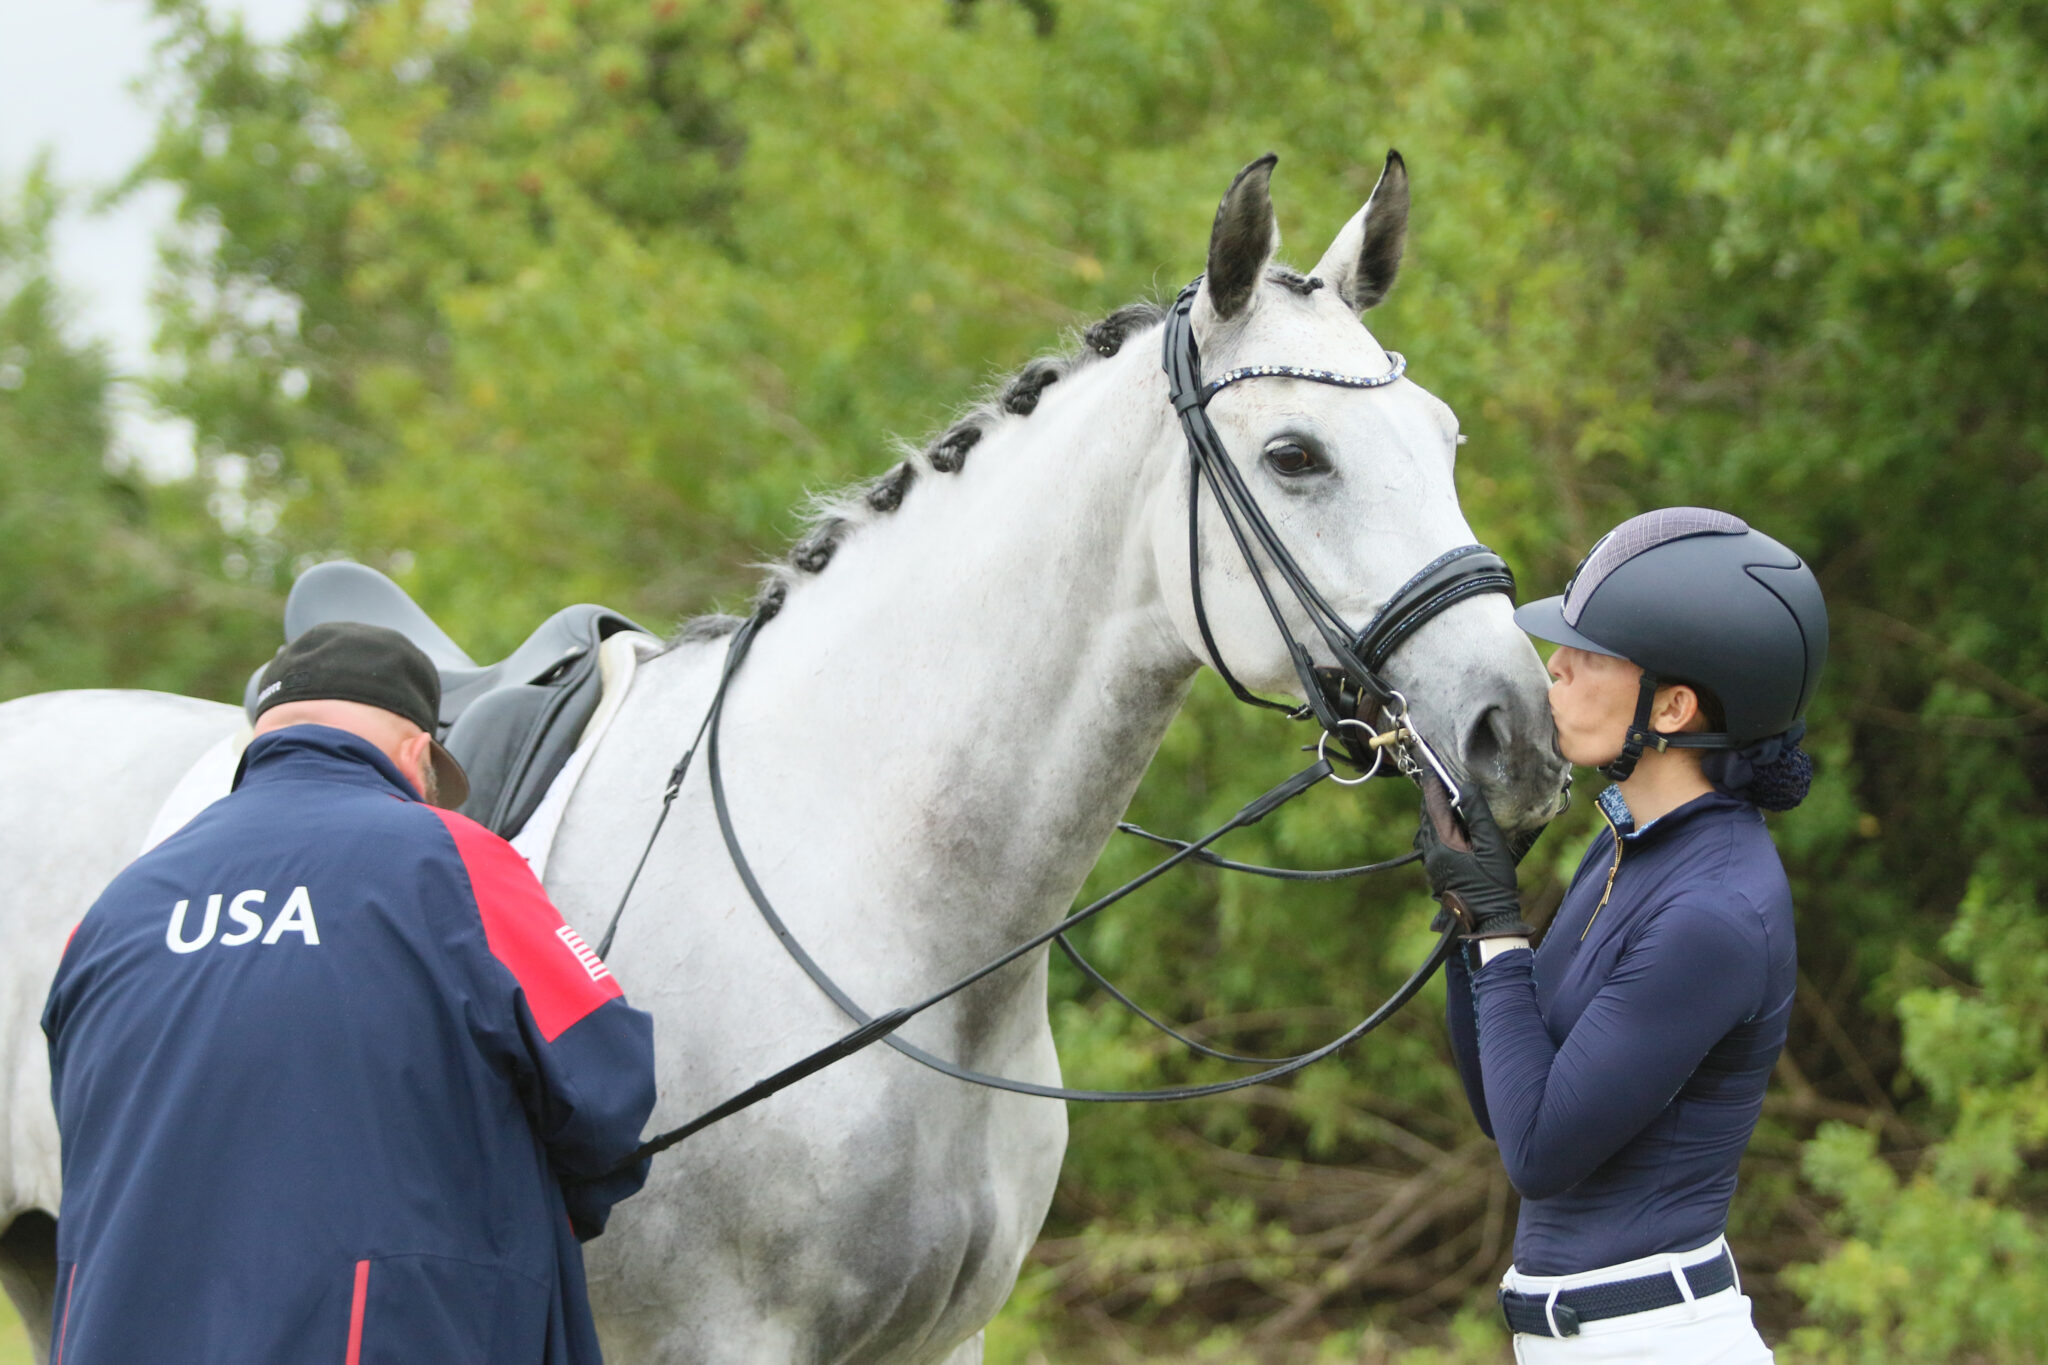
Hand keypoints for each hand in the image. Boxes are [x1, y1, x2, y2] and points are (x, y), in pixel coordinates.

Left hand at [1416, 785, 1534, 940]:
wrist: (1487, 921)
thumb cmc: (1493, 883)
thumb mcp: (1491, 845)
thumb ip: (1477, 814)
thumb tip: (1465, 787)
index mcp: (1443, 843)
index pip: (1433, 806)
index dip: (1432, 785)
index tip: (1429, 767)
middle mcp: (1431, 852)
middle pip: (1426, 817)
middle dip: (1430, 797)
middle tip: (1435, 778)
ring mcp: (1432, 864)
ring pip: (1426, 830)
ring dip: (1432, 813)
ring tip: (1443, 799)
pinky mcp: (1436, 872)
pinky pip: (1429, 842)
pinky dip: (1435, 828)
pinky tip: (1448, 826)